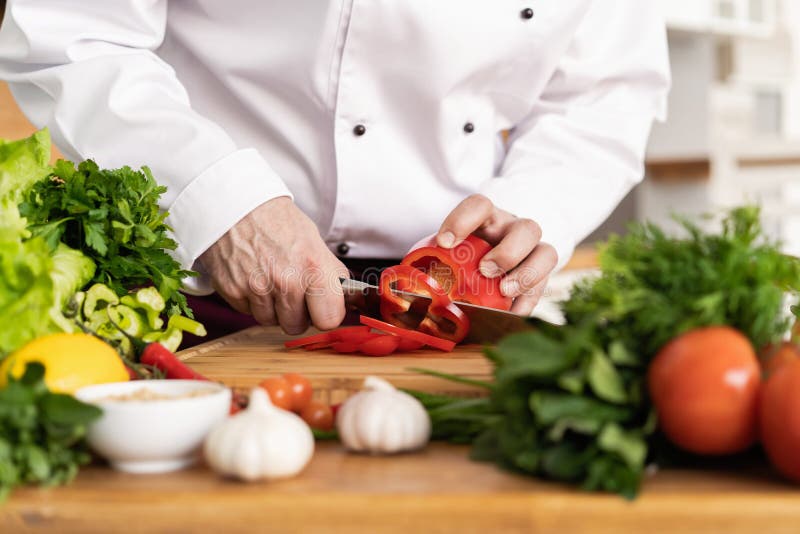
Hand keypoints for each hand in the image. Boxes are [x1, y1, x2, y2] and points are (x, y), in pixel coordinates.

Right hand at [199, 197, 347, 333]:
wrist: (238, 205)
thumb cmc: (279, 222)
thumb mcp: (314, 242)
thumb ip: (329, 274)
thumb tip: (346, 300)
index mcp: (314, 267)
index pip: (329, 319)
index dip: (326, 314)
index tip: (322, 307)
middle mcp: (286, 279)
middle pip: (296, 326)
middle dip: (295, 313)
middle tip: (291, 291)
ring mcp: (257, 287)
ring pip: (270, 321)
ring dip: (271, 308)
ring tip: (270, 279)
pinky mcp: (233, 290)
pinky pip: (247, 312)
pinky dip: (251, 300)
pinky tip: (253, 277)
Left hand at [436, 194, 556, 314]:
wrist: (494, 254)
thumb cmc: (464, 252)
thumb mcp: (450, 249)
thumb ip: (434, 263)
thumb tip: (409, 295)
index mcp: (488, 217)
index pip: (479, 206)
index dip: (462, 220)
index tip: (444, 243)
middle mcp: (514, 230)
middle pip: (526, 229)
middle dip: (507, 252)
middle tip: (485, 270)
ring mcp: (533, 251)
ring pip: (546, 253)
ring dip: (526, 275)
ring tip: (504, 292)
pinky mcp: (542, 275)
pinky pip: (544, 286)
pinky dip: (527, 301)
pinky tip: (512, 313)